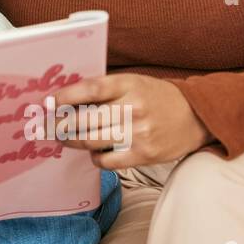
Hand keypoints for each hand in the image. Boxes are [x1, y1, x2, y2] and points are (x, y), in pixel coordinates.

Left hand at [48, 73, 214, 169]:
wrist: (195, 116)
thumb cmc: (156, 97)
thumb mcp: (133, 83)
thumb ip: (104, 90)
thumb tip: (65, 100)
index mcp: (128, 85)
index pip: (90, 90)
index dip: (65, 97)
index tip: (48, 103)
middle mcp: (132, 108)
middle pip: (83, 120)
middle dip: (60, 125)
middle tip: (50, 126)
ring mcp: (138, 134)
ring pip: (90, 141)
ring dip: (72, 141)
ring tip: (66, 137)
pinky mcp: (144, 155)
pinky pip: (106, 161)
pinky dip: (95, 157)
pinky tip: (94, 151)